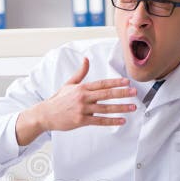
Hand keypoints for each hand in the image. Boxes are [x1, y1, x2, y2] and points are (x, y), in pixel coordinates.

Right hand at [15, 57, 136, 145]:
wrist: (45, 114)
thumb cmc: (58, 100)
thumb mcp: (69, 84)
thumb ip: (80, 72)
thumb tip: (86, 59)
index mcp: (82, 88)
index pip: (102, 83)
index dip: (115, 82)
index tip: (127, 82)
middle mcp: (83, 97)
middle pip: (106, 94)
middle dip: (122, 93)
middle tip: (134, 92)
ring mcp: (82, 109)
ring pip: (105, 108)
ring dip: (121, 108)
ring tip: (132, 107)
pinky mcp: (81, 120)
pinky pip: (99, 121)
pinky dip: (111, 121)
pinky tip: (121, 120)